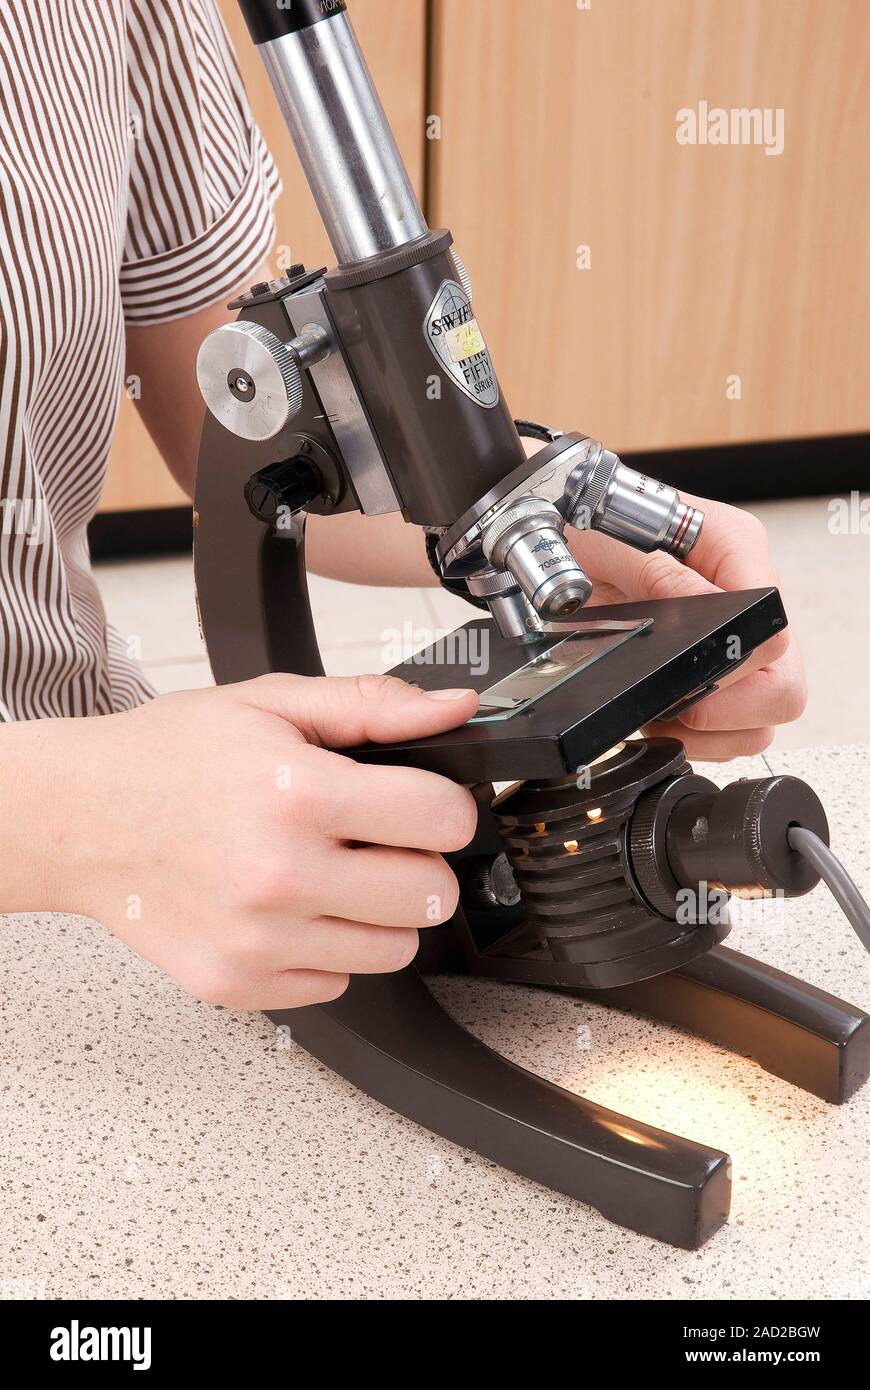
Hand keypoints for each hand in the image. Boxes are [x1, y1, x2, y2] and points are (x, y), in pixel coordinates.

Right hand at [26, 675, 478, 1008]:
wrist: (81, 819)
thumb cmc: (170, 758)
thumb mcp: (271, 703)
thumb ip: (373, 706)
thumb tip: (455, 709)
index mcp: (298, 795)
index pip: (441, 820)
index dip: (444, 805)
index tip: (423, 802)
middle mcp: (281, 876)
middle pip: (429, 896)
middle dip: (419, 862)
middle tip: (379, 840)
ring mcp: (259, 940)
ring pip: (394, 950)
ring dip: (378, 913)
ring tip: (332, 873)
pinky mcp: (238, 983)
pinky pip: (336, 984)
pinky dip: (327, 949)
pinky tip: (291, 908)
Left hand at [568, 491, 806, 758]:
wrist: (559, 536)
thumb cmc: (589, 527)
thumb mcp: (607, 541)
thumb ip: (656, 572)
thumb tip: (699, 608)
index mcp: (734, 548)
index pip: (772, 628)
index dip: (733, 666)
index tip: (684, 676)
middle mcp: (746, 593)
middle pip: (782, 687)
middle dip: (727, 713)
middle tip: (673, 706)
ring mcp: (736, 635)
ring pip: (763, 718)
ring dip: (712, 732)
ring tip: (660, 712)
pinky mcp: (719, 670)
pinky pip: (734, 731)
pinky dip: (698, 738)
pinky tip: (659, 717)